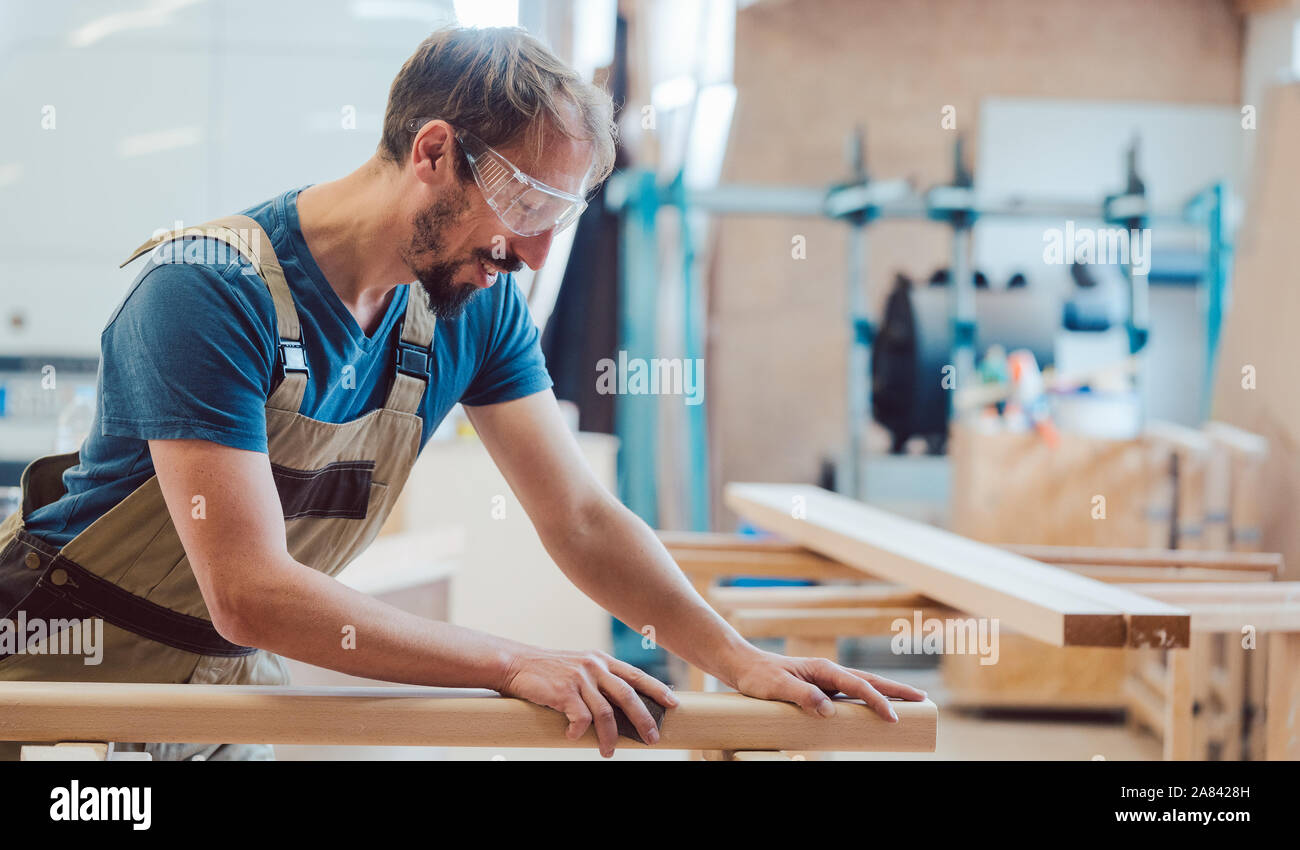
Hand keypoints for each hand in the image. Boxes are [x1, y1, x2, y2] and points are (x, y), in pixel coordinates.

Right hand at [498, 646, 678, 757]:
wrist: (515, 663)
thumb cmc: (548, 671)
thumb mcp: (579, 668)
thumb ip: (599, 682)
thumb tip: (621, 711)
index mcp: (601, 660)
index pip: (636, 675)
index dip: (656, 689)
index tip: (673, 703)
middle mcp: (594, 666)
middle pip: (628, 695)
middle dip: (644, 719)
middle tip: (652, 738)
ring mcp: (580, 678)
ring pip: (606, 713)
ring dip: (610, 737)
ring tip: (608, 752)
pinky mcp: (564, 691)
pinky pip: (580, 718)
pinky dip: (579, 731)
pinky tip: (573, 736)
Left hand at [726, 648, 926, 721]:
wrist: (742, 667)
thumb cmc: (757, 677)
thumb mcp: (776, 687)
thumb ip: (802, 696)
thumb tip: (829, 710)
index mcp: (822, 669)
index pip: (858, 685)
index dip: (877, 701)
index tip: (893, 717)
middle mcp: (828, 672)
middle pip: (869, 681)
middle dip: (896, 691)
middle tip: (923, 700)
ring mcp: (826, 680)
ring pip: (863, 686)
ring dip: (886, 693)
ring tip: (910, 702)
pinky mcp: (820, 689)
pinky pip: (851, 695)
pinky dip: (868, 699)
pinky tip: (875, 708)